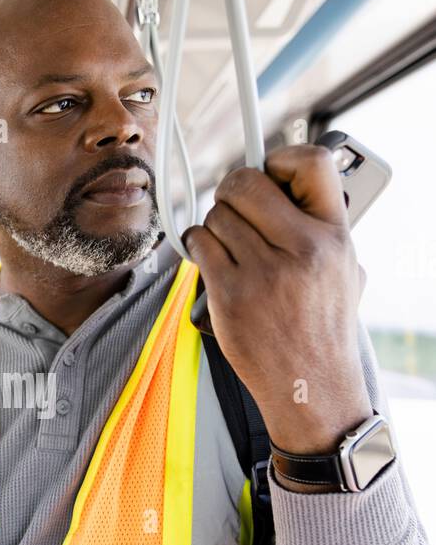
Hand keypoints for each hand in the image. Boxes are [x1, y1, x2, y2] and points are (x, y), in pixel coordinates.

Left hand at [183, 144, 372, 454]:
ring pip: (216, 215)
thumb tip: (282, 183)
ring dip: (215, 227)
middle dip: (232, 192)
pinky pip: (199, 245)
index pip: (311, 161)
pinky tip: (213, 262)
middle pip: (245, 183)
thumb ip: (318, 226)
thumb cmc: (321, 325)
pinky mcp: (231, 295)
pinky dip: (199, 248)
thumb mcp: (344, 268)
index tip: (270, 175)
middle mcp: (303, 249)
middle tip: (235, 209)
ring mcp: (265, 272)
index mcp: (335, 235)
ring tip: (231, 250)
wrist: (311, 385)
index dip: (281, 159)